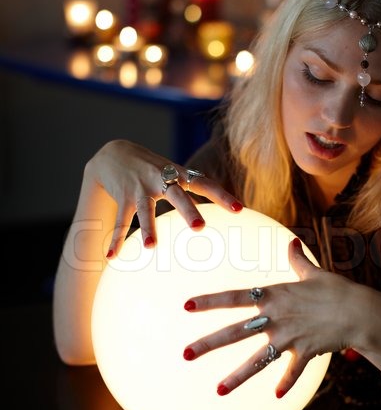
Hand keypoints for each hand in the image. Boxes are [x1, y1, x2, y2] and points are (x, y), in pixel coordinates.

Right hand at [86, 139, 242, 256]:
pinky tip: (112, 256)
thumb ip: (193, 193)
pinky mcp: (123, 195)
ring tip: (151, 247)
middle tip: (200, 228)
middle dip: (189, 211)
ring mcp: (141, 187)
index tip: (239, 210)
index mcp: (180, 176)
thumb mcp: (174, 176)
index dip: (222, 196)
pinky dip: (116, 238)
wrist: (116, 153)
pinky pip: (121, 219)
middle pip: (178, 196)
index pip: (205, 184)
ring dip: (148, 227)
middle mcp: (162, 179)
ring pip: (146, 209)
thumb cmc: (153, 169)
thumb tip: (217, 211)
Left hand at [183, 238, 363, 396]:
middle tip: (185, 354)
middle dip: (208, 344)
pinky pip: (292, 372)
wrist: (359, 310)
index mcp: (273, 296)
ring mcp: (288, 338)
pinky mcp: (304, 352)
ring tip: (218, 391)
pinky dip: (286, 384)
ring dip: (237, 377)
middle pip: (235, 333)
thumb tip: (292, 242)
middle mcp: (275, 318)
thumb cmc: (336, 288)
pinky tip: (277, 397)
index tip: (187, 306)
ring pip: (256, 360)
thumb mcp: (313, 272)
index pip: (234, 298)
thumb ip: (298, 260)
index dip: (210, 301)